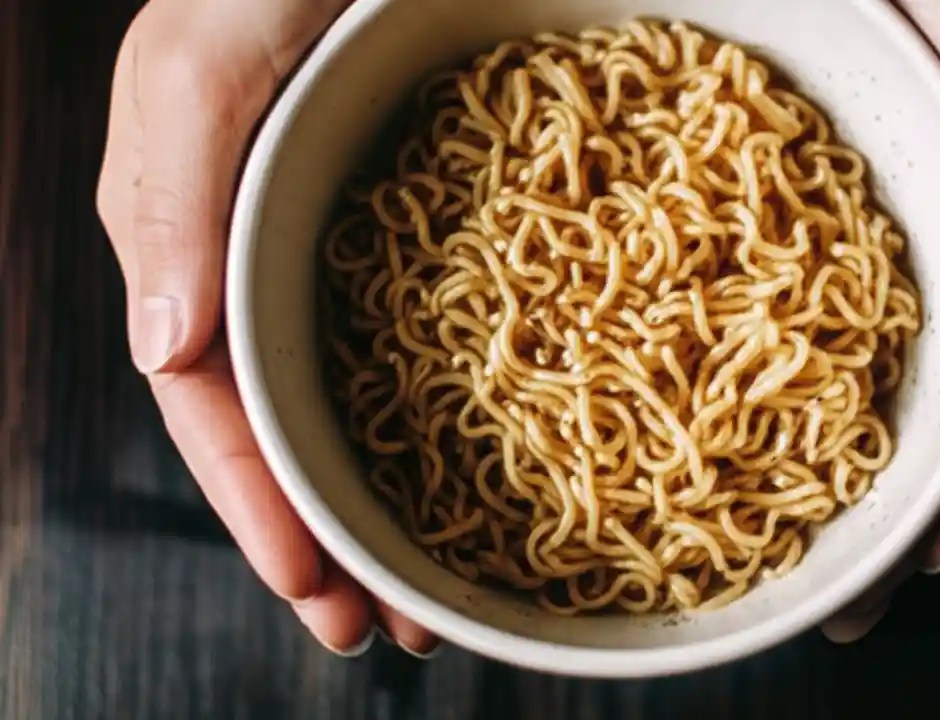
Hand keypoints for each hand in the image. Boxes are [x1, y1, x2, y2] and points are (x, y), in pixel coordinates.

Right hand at [96, 0, 436, 657]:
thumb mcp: (198, 73)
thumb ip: (173, 203)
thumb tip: (163, 353)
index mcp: (184, 249)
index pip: (209, 408)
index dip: (255, 506)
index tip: (310, 590)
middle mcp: (251, 273)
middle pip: (280, 433)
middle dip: (321, 541)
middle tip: (381, 631)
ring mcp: (322, 262)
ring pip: (341, 408)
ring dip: (378, 504)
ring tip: (424, 593)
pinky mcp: (393, 242)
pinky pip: (400, 352)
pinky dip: (426, 426)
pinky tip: (462, 477)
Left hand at [821, 0, 939, 641]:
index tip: (918, 563)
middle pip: (936, 406)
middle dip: (893, 508)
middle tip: (838, 600)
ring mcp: (892, 246)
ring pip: (872, 377)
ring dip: (831, 465)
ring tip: (782, 547)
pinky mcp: (827, 221)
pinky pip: (804, 317)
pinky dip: (774, 381)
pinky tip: (730, 427)